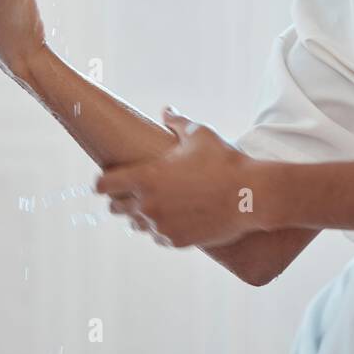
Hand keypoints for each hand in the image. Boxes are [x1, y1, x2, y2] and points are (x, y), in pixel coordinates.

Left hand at [95, 108, 264, 248]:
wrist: (251, 196)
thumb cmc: (224, 161)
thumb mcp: (199, 135)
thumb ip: (177, 122)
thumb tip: (167, 111)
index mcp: (146, 178)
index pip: (103, 184)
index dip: (102, 181)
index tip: (106, 179)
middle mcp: (148, 205)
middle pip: (115, 208)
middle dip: (119, 199)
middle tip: (129, 192)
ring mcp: (162, 227)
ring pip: (136, 225)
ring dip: (140, 216)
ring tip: (153, 206)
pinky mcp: (177, 242)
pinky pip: (159, 237)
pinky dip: (161, 229)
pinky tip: (171, 219)